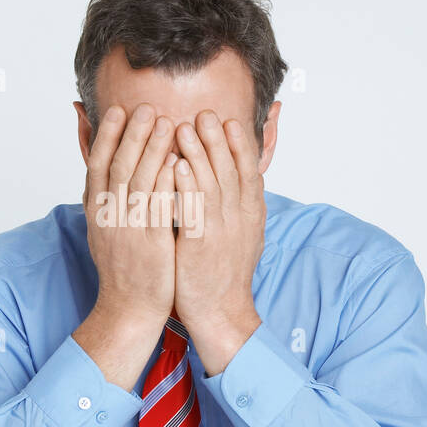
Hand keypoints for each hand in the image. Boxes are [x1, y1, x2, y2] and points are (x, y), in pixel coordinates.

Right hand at [73, 103, 176, 388]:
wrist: (128, 308)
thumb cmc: (122, 267)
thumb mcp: (102, 228)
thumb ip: (101, 196)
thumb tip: (99, 167)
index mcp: (96, 212)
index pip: (98, 166)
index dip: (107, 136)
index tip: (118, 110)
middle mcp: (109, 218)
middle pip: (119, 167)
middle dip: (132, 134)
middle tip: (145, 107)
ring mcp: (129, 230)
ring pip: (139, 183)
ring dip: (151, 150)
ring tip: (165, 122)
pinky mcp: (151, 244)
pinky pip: (159, 208)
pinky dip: (167, 183)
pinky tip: (178, 162)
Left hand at [172, 110, 264, 374]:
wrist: (220, 313)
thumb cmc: (223, 274)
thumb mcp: (241, 236)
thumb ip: (239, 208)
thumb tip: (238, 184)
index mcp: (251, 215)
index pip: (248, 171)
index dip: (239, 145)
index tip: (229, 121)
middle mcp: (240, 218)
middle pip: (230, 169)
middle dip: (217, 139)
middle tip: (206, 113)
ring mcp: (222, 230)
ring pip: (212, 182)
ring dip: (198, 152)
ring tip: (185, 127)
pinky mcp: (201, 244)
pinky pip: (193, 206)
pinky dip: (185, 182)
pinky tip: (175, 163)